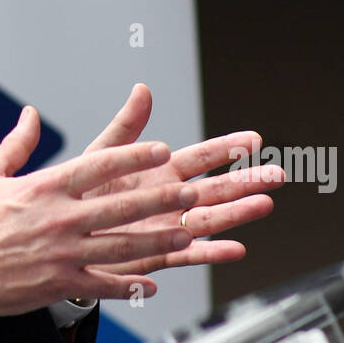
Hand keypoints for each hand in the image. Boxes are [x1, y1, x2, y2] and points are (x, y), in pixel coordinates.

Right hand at [0, 104, 198, 320]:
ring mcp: (61, 252)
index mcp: (44, 187)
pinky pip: (103, 284)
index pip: (98, 165)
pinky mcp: (58, 282)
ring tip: (186, 233)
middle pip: (122, 206)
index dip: (133, 157)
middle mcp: (58, 218)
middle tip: (191, 192)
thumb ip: (17, 144)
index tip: (159, 149)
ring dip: (158, 239)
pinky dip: (129, 285)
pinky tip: (149, 283)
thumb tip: (30, 115)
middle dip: (162, 199)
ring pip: (122, 245)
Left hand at [82, 84, 284, 276]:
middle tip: (278, 173)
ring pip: (211, 219)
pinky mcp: (160, 253)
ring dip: (238, 213)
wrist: (65, 235)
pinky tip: (236, 249)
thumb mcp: (102, 155)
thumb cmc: (83, 193)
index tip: (254, 138)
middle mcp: (172, 199)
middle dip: (247, 181)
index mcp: (161, 172)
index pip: (201, 157)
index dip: (227, 147)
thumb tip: (142, 89)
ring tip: (265, 204)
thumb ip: (126, 126)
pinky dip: (213, 252)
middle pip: (216, 189)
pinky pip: (190, 254)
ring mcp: (169, 227)